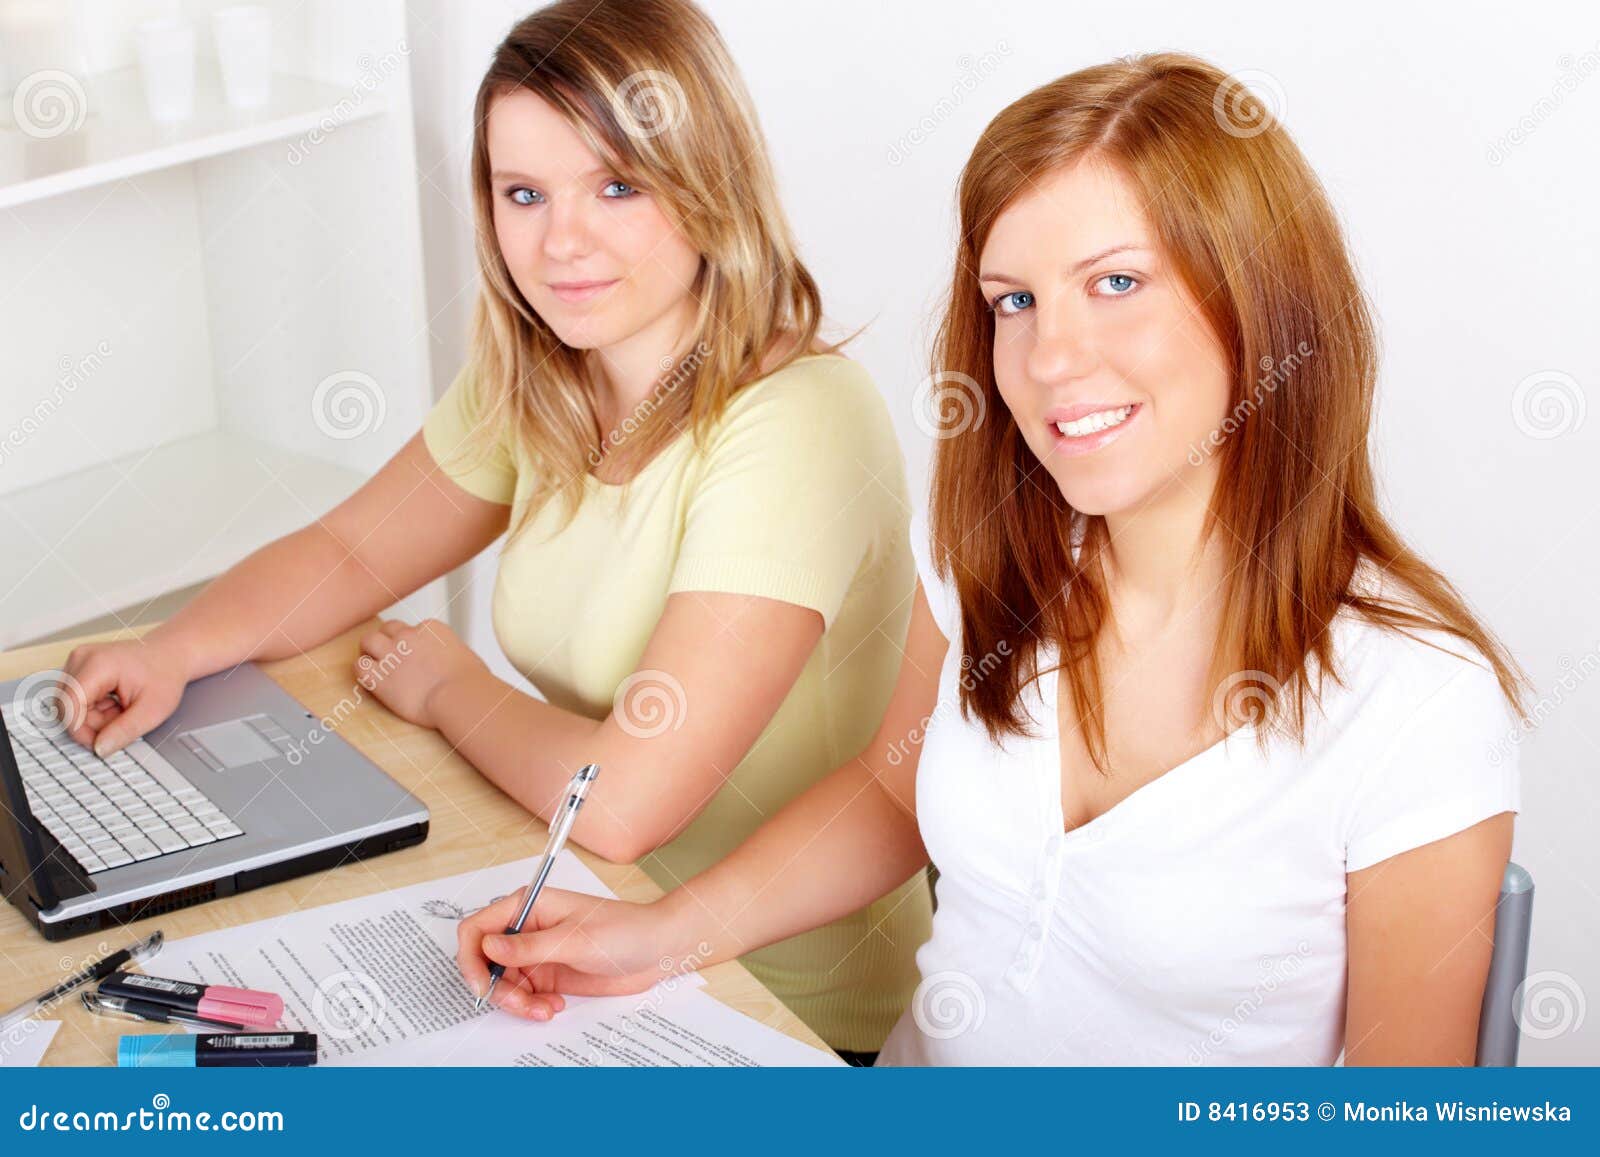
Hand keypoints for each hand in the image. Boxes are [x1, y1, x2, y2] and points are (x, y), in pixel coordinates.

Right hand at [50, 634, 191, 755]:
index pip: (69, 705)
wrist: (171, 655)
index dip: (81, 731)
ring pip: (70, 706)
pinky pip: (75, 700)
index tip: (101, 742)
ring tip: (120, 709)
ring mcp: (77, 661)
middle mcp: (81, 658)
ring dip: (94, 717)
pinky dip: (93, 709)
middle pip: (67, 707)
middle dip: (92, 723)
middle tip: (122, 719)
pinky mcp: (77, 668)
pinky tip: (114, 703)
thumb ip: (125, 731)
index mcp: (98, 664)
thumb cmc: (165, 675)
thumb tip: (99, 749)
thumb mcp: (153, 710)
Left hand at [356, 618, 486, 728]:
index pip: (413, 629)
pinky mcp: (379, 676)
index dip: (412, 643)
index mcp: (431, 629)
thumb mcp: (467, 658)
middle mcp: (408, 636)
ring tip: (376, 666)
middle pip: (388, 629)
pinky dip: (363, 671)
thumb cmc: (470, 682)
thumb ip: (453, 656)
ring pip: (368, 641)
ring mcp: (391, 654)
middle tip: (391, 657)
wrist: (458, 696)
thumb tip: (454, 664)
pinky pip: (359, 666)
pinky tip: (372, 680)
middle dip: (388, 641)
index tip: (416, 656)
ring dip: (370, 652)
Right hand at [456, 886, 700, 1020]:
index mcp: (528, 906)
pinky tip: (554, 1006)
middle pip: (485, 962)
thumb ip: (530, 946)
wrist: (656, 950)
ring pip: (503, 984)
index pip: (477, 928)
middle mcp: (526, 929)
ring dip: (517, 1002)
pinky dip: (531, 1007)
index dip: (470, 958)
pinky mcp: (548, 975)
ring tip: (545, 1009)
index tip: (481, 986)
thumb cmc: (623, 931)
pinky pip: (524, 996)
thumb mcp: (575, 939)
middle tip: (522, 1004)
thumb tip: (488, 947)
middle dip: (497, 989)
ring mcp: (536, 954)